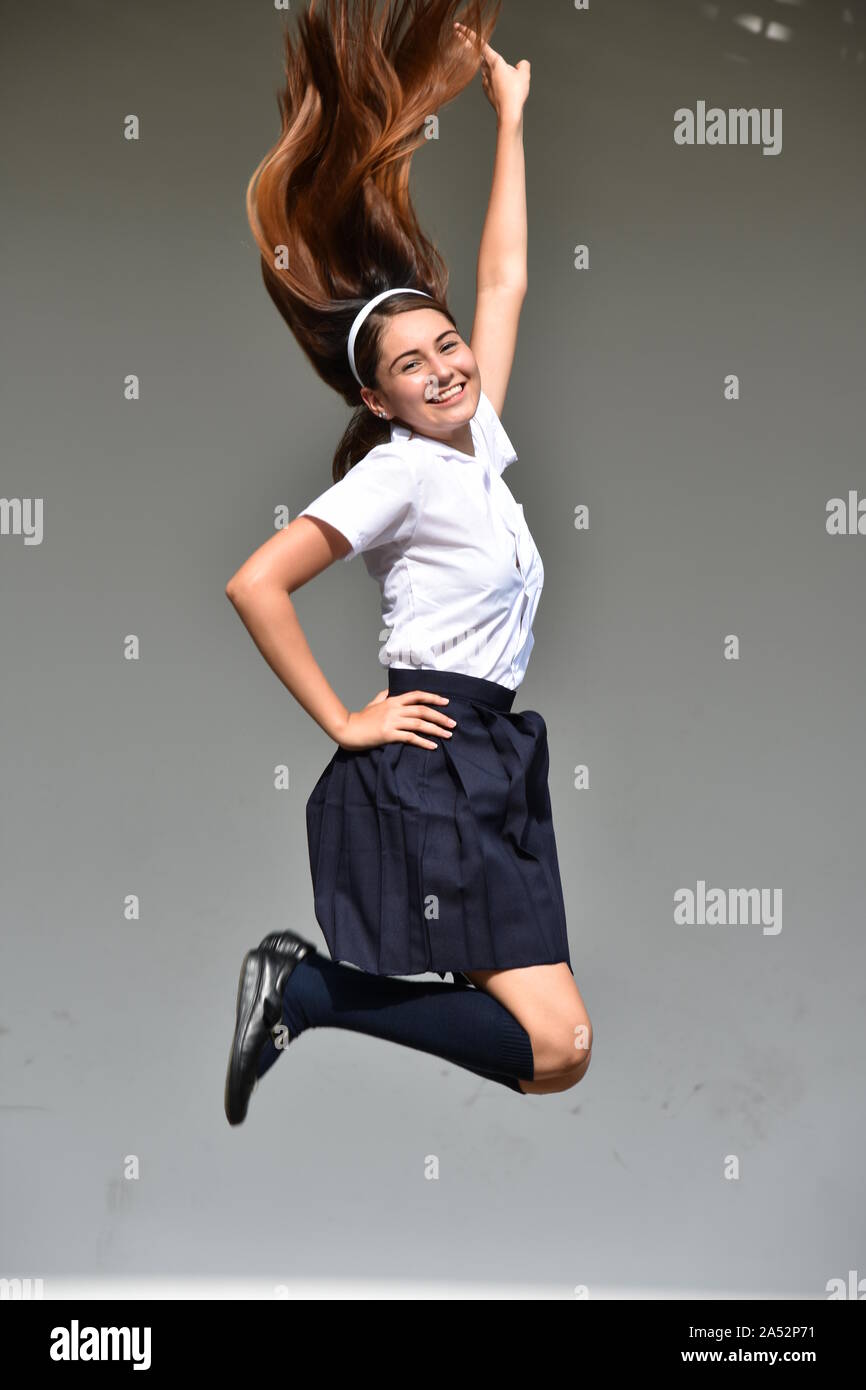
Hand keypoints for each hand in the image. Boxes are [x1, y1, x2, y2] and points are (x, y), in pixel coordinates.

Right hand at [336, 688, 456, 751]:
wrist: (348, 729)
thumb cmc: (361, 718)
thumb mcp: (373, 703)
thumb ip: (383, 696)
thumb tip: (389, 691)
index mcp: (393, 700)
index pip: (417, 695)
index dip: (433, 697)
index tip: (446, 703)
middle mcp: (394, 709)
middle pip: (423, 710)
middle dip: (440, 716)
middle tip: (453, 724)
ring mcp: (392, 721)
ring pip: (419, 723)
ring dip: (436, 729)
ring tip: (448, 735)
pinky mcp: (388, 734)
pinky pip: (410, 737)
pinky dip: (423, 742)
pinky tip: (433, 746)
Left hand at [454, 20, 529, 123]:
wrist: (509, 113)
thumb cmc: (516, 93)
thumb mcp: (524, 74)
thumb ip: (523, 65)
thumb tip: (519, 66)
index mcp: (495, 61)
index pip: (480, 44)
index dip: (468, 34)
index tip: (458, 27)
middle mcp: (487, 71)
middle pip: (478, 54)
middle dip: (471, 45)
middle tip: (459, 34)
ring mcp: (485, 82)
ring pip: (487, 68)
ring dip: (492, 66)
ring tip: (507, 77)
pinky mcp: (487, 91)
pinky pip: (490, 81)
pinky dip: (496, 79)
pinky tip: (505, 87)